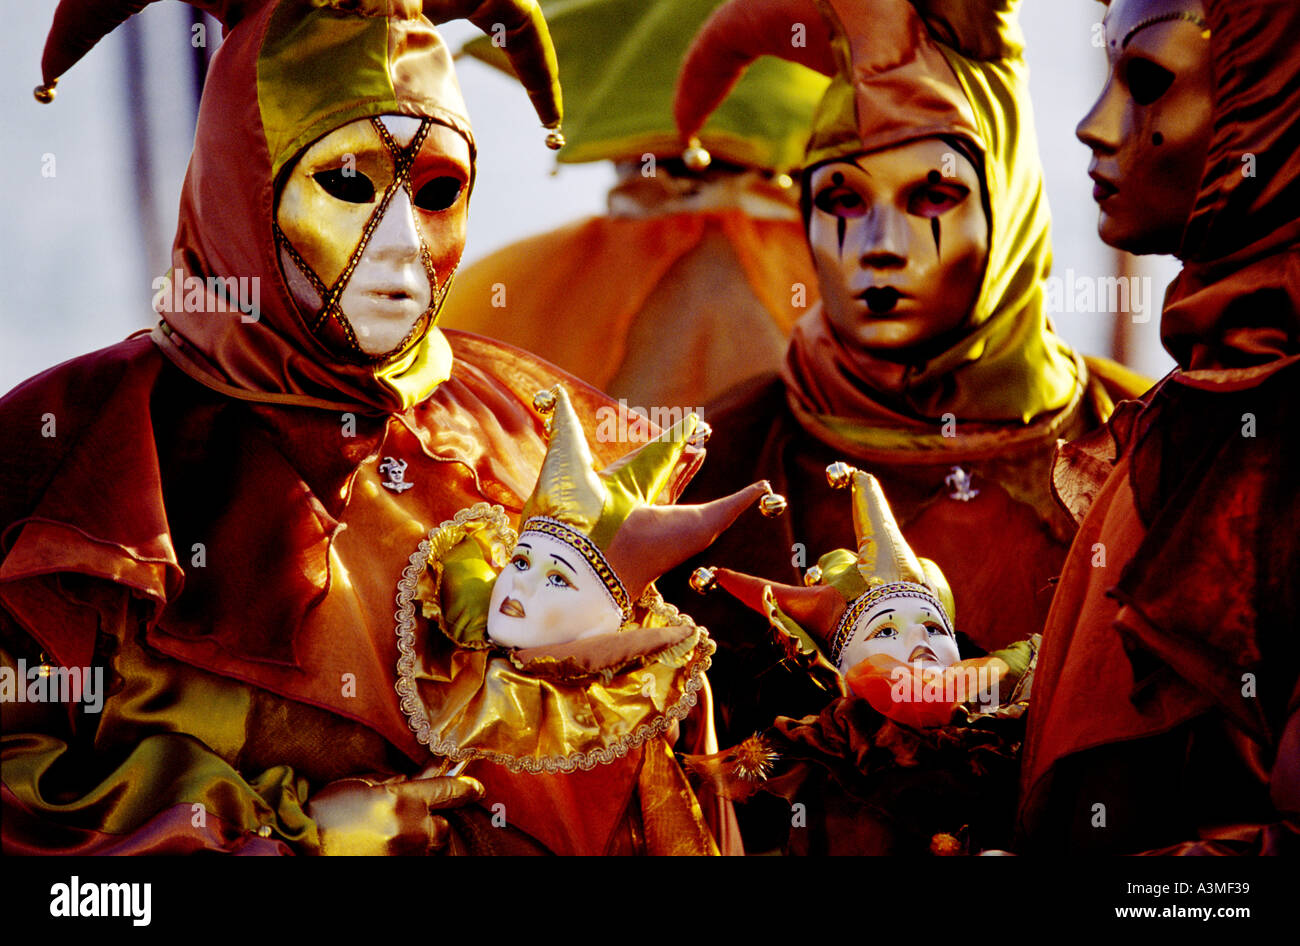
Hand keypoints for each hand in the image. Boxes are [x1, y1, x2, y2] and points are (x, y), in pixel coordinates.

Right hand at [307, 762, 483, 854]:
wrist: (302, 847)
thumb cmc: (326, 812)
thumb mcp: (360, 784)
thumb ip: (392, 782)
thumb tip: (414, 778)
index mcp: (402, 800)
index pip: (446, 791)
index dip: (465, 788)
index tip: (477, 788)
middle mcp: (410, 829)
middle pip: (443, 826)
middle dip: (435, 821)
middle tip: (418, 817)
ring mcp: (405, 854)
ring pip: (431, 846)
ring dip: (423, 838)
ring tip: (400, 833)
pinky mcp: (398, 868)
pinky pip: (416, 859)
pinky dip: (411, 852)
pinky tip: (393, 845)